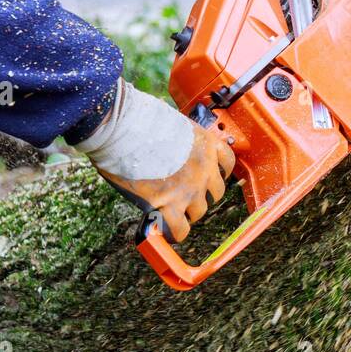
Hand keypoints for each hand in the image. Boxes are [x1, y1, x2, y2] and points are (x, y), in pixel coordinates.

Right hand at [75, 80, 233, 241]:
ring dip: (188, 212)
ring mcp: (189, 187)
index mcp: (205, 142)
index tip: (211, 176)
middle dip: (203, 194)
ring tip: (174, 212)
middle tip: (187, 195)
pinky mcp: (169, 204)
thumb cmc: (139, 119)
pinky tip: (167, 232)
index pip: (227, 162)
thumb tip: (169, 152)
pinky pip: (180, 229)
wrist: (123, 128)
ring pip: (199, 211)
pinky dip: (175, 233)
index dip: (219, 172)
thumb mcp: (172, 124)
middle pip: (216, 191)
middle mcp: (204, 167)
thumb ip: (179, 142)